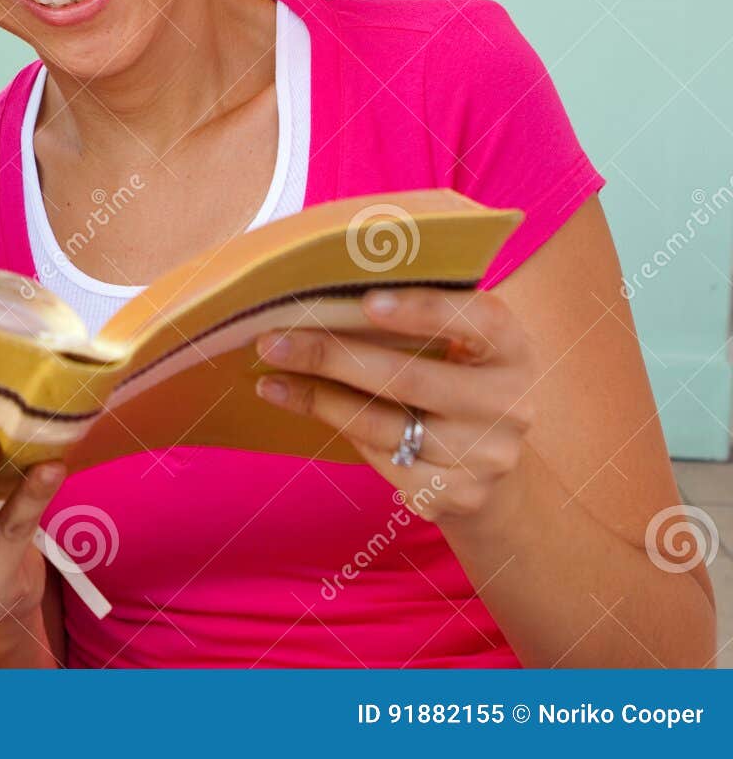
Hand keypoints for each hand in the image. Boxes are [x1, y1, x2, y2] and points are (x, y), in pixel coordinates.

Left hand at [253, 287, 536, 524]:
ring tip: (271, 378)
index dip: (424, 311)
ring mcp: (485, 456)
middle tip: (272, 342)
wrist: (492, 464)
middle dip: (331, 356)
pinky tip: (302, 406)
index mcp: (511, 349)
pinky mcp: (455, 494)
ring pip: (383, 425)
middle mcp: (510, 404)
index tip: (367, 302)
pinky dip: (336, 429)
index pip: (478, 320)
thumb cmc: (455, 377)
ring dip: (318, 398)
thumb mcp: (458, 342)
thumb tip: (323, 288)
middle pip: (409, 378)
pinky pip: (381, 460)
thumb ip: (418, 316)